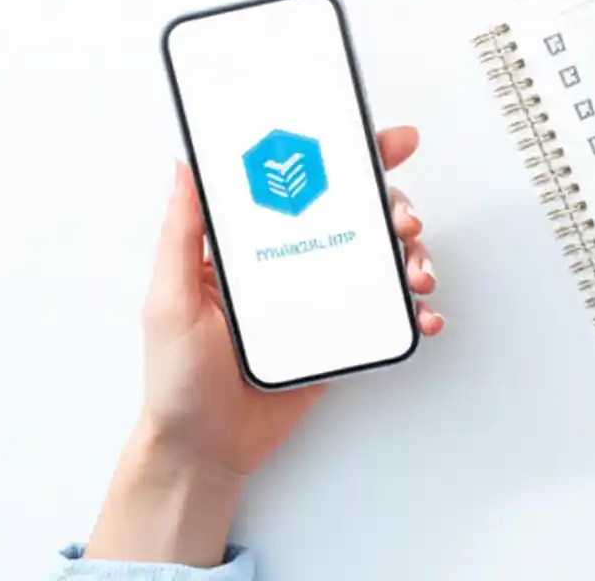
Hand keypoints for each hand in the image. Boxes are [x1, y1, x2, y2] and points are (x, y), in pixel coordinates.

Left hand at [86, 126, 440, 565]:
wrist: (205, 451)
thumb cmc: (177, 380)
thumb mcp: (170, 300)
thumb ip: (180, 235)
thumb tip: (183, 165)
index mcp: (253, 246)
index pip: (305, 187)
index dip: (350, 158)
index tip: (388, 143)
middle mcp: (293, 264)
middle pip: (359, 217)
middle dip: (396, 208)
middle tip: (405, 220)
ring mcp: (322, 299)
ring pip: (384, 261)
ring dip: (414, 257)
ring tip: (418, 276)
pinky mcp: (342, 336)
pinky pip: (388, 314)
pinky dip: (415, 311)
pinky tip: (424, 314)